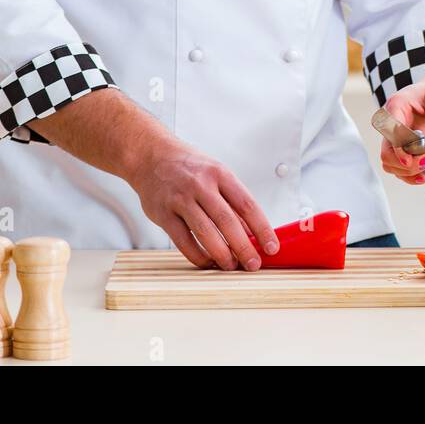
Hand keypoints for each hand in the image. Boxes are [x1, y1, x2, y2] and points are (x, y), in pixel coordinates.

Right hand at [126, 135, 278, 270]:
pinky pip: (183, 240)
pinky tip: (208, 262)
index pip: (247, 204)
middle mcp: (201, 185)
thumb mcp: (217, 174)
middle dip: (243, 247)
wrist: (152, 157)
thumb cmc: (190, 167)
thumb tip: (252, 232)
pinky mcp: (163, 214)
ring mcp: (180, 199)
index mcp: (220, 174)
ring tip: (232, 266)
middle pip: (227, 221)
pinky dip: (197, 255)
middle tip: (254, 264)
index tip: (272, 246)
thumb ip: (232, 202)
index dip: (262, 228)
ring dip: (221, 254)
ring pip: (205, 232)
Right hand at [379, 69, 424, 184]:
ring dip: (407, 171)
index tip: (411, 161)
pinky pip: (398, 166)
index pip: (391, 133)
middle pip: (386, 152)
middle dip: (406, 164)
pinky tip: (422, 177)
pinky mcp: (403, 144)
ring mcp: (395, 134)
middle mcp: (391, 121)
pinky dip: (408, 175)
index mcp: (396, 106)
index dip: (399, 150)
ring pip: (390, 163)